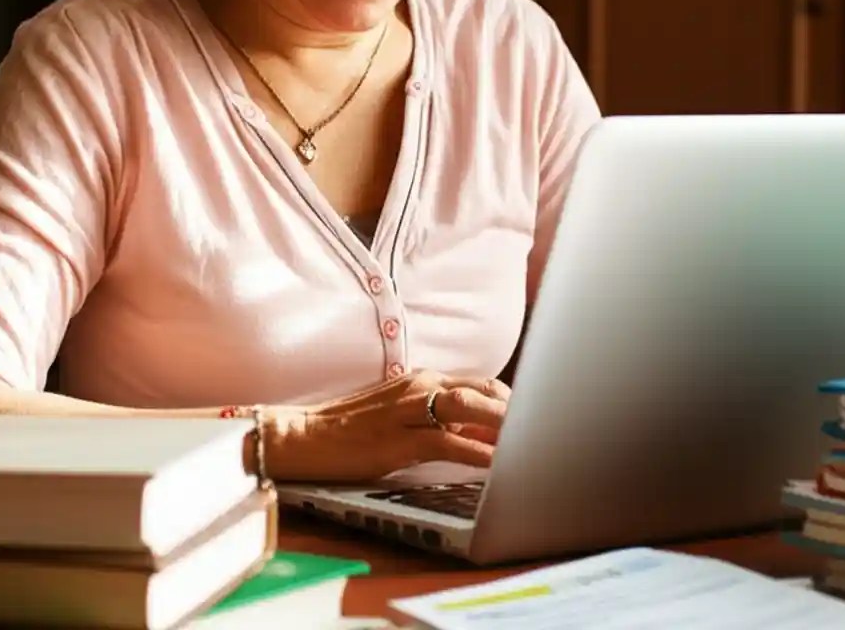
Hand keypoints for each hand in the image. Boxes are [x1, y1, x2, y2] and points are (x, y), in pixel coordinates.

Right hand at [264, 370, 511, 482]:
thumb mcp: (398, 415)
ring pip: (469, 409)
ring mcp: (407, 411)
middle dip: (516, 410)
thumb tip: (479, 437)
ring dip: (503, 426)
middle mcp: (419, 387)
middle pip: (483, 391)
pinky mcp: (397, 439)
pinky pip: (447, 442)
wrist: (302, 436)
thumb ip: (437, 420)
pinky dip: (476, 453)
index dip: (509, 402)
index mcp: (421, 379)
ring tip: (531, 443)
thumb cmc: (349, 429)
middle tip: (542, 431)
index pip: (480, 384)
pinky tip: (496, 464)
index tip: (533, 419)